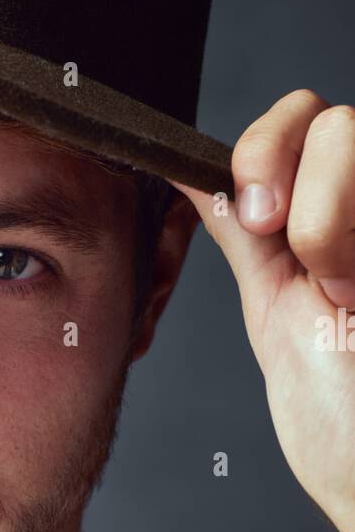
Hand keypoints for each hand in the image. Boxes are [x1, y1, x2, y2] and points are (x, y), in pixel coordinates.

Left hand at [167, 89, 354, 531]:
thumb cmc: (340, 415)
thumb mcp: (278, 307)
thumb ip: (246, 233)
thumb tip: (192, 174)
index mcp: (336, 214)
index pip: (302, 118)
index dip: (265, 149)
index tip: (254, 217)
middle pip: (333, 116)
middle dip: (288, 176)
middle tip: (293, 256)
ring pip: (352, 133)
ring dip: (327, 216)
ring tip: (344, 291)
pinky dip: (352, 233)